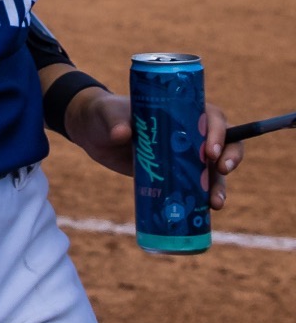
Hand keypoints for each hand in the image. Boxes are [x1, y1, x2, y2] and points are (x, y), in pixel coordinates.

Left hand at [65, 90, 243, 208]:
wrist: (93, 133)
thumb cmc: (105, 115)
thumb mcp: (108, 114)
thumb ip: (115, 121)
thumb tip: (122, 134)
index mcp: (180, 110)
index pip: (212, 116)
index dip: (218, 131)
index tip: (209, 150)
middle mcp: (189, 132)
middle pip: (224, 142)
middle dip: (230, 156)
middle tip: (221, 170)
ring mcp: (184, 154)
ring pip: (214, 169)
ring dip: (220, 185)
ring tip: (215, 203)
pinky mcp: (175, 173)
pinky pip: (198, 186)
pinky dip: (204, 197)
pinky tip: (206, 211)